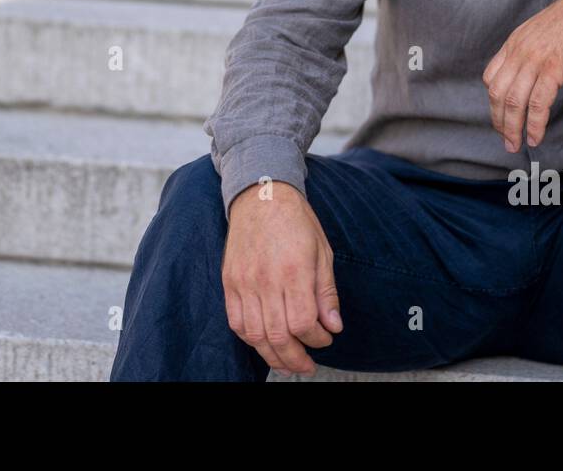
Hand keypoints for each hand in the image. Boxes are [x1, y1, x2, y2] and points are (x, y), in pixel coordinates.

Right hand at [223, 180, 343, 376]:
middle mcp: (265, 280)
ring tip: (287, 361)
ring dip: (272, 356)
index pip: (303, 323)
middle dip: (296, 358)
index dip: (317, 339)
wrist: (261, 196)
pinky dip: (250, 338)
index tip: (325, 337)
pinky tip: (264, 342)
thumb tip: (333, 325)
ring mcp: (244, 282)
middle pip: (278, 336)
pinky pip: (236, 322)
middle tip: (307, 365)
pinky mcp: (229, 282)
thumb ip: (326, 292)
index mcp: (293, 271)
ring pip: (255, 335)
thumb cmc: (295, 220)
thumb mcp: (322, 252)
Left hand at [482, 0, 562, 151]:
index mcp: (514, 42)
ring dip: (513, 128)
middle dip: (499, 120)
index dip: (494, 101)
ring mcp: (535, 60)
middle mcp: (519, 51)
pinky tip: (536, 137)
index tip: (501, 116)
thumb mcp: (542, 31)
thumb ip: (531, 49)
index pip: (491, 77)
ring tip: (516, 145)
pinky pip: (538, 103)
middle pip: (497, 93)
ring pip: (514, 101)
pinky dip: (535, 124)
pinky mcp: (554, 68)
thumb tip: (532, 70)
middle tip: (506, 139)